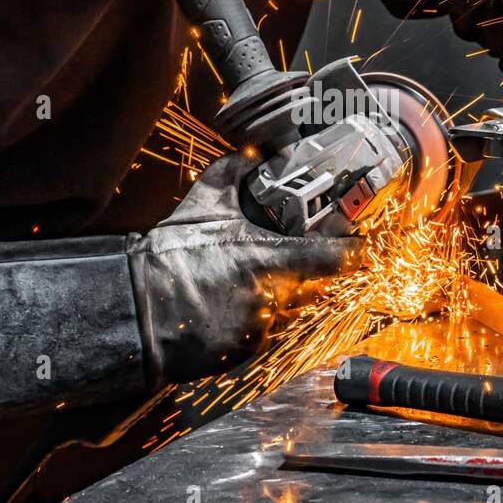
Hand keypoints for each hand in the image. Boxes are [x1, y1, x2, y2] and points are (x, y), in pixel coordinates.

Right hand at [129, 153, 360, 383]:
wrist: (138, 309)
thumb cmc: (169, 258)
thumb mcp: (201, 206)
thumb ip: (231, 173)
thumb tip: (251, 152)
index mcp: (267, 260)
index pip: (331, 259)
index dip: (354, 252)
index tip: (365, 246)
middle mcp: (272, 297)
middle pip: (313, 286)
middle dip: (310, 274)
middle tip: (291, 259)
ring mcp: (260, 328)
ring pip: (288, 310)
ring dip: (280, 297)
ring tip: (246, 281)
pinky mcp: (246, 350)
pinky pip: (265, 331)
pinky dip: (256, 318)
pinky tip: (229, 305)